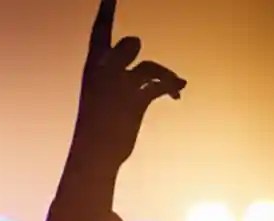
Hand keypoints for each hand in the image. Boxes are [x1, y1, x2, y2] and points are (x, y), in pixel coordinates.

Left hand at [71, 0, 185, 168]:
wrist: (99, 154)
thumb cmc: (98, 121)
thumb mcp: (108, 84)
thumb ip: (121, 57)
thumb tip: (136, 38)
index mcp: (95, 64)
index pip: (102, 30)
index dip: (107, 10)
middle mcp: (109, 71)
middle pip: (130, 47)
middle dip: (136, 52)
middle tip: (131, 75)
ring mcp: (123, 86)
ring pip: (149, 68)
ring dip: (163, 75)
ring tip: (176, 86)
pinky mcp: (135, 101)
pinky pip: (157, 85)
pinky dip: (168, 87)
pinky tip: (178, 94)